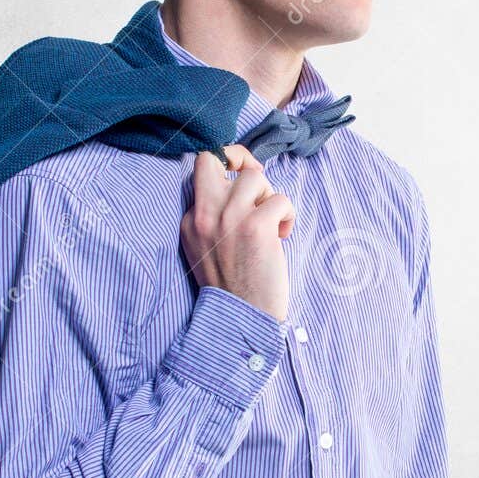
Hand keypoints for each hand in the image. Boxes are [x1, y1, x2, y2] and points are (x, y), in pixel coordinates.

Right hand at [181, 145, 295, 322]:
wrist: (242, 319)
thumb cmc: (234, 285)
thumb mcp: (206, 247)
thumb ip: (213, 216)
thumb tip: (241, 182)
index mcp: (190, 220)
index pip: (202, 171)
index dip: (228, 168)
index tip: (245, 183)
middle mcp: (204, 215)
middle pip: (216, 157)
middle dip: (243, 162)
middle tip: (260, 191)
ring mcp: (229, 218)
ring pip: (254, 176)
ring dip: (270, 196)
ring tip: (272, 222)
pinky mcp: (256, 226)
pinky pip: (281, 199)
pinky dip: (287, 215)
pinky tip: (282, 236)